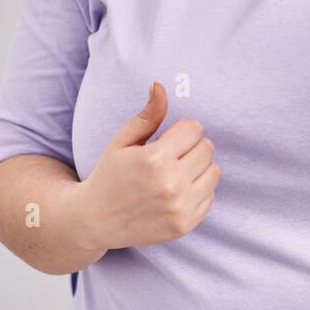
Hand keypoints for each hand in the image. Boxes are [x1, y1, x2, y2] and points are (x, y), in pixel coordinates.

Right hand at [68, 81, 220, 250]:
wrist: (95, 220)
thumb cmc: (109, 175)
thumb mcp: (122, 142)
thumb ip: (147, 116)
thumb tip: (159, 85)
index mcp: (155, 158)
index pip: (194, 129)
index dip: (182, 130)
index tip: (168, 139)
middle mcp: (171, 184)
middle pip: (207, 148)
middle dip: (191, 147)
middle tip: (172, 156)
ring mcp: (180, 207)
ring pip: (214, 171)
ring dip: (199, 168)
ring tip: (176, 172)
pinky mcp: (185, 224)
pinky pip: (210, 195)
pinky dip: (198, 190)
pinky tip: (177, 191)